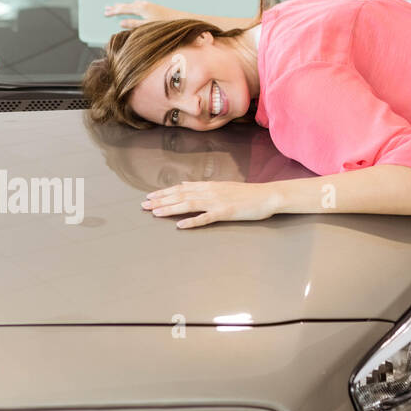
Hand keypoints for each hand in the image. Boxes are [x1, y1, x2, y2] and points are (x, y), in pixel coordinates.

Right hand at [103, 0, 188, 28]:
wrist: (182, 20)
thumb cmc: (165, 25)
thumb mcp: (147, 27)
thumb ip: (133, 24)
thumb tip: (121, 23)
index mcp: (141, 8)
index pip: (123, 9)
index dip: (114, 11)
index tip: (105, 13)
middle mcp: (144, 4)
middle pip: (126, 5)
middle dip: (116, 7)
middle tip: (106, 8)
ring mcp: (149, 5)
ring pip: (132, 4)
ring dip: (124, 6)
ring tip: (117, 6)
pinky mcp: (154, 7)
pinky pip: (139, 4)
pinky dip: (133, 5)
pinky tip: (134, 4)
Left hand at [142, 181, 280, 227]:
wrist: (266, 196)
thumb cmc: (245, 194)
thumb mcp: (221, 186)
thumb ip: (203, 187)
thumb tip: (186, 185)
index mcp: (208, 186)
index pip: (181, 188)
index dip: (164, 193)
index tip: (149, 197)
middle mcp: (209, 191)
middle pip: (180, 195)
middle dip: (160, 200)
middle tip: (143, 205)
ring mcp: (217, 202)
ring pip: (188, 204)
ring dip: (170, 209)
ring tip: (155, 213)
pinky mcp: (225, 212)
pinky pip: (206, 218)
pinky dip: (192, 221)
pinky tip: (180, 225)